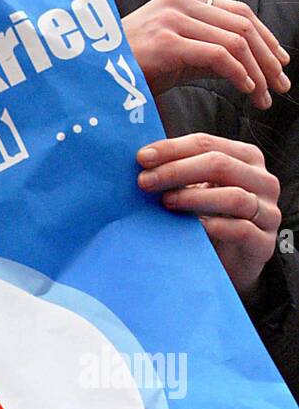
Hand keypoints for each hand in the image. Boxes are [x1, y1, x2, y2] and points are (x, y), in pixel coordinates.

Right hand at [122, 0, 289, 106]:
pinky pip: (218, 56)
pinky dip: (239, 74)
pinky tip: (246, 90)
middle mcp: (180, 2)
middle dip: (268, 58)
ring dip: (258, 71)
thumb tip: (248, 65)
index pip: (239, 12)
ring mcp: (173, 20)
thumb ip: (209, 52)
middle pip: (244, 24)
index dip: (266, 39)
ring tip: (265, 95)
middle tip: (281, 85)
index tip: (280, 64)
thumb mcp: (176, 54)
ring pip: (236, 41)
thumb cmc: (130, 66)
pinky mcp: (168, 42)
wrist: (91, 72)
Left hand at [137, 134, 280, 295]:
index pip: (207, 144)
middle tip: (145, 182)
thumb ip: (179, 172)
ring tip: (166, 203)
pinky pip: (242, 230)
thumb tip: (142, 160)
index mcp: (245, 158)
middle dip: (177, 170)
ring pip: (234, 196)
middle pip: (220, 164)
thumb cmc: (209, 218)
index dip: (172, 148)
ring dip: (194, 198)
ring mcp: (267, 212)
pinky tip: (195, 228)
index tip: (141, 158)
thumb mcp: (195, 189)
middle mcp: (262, 180)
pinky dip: (216, 227)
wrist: (229, 264)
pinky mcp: (264, 243)